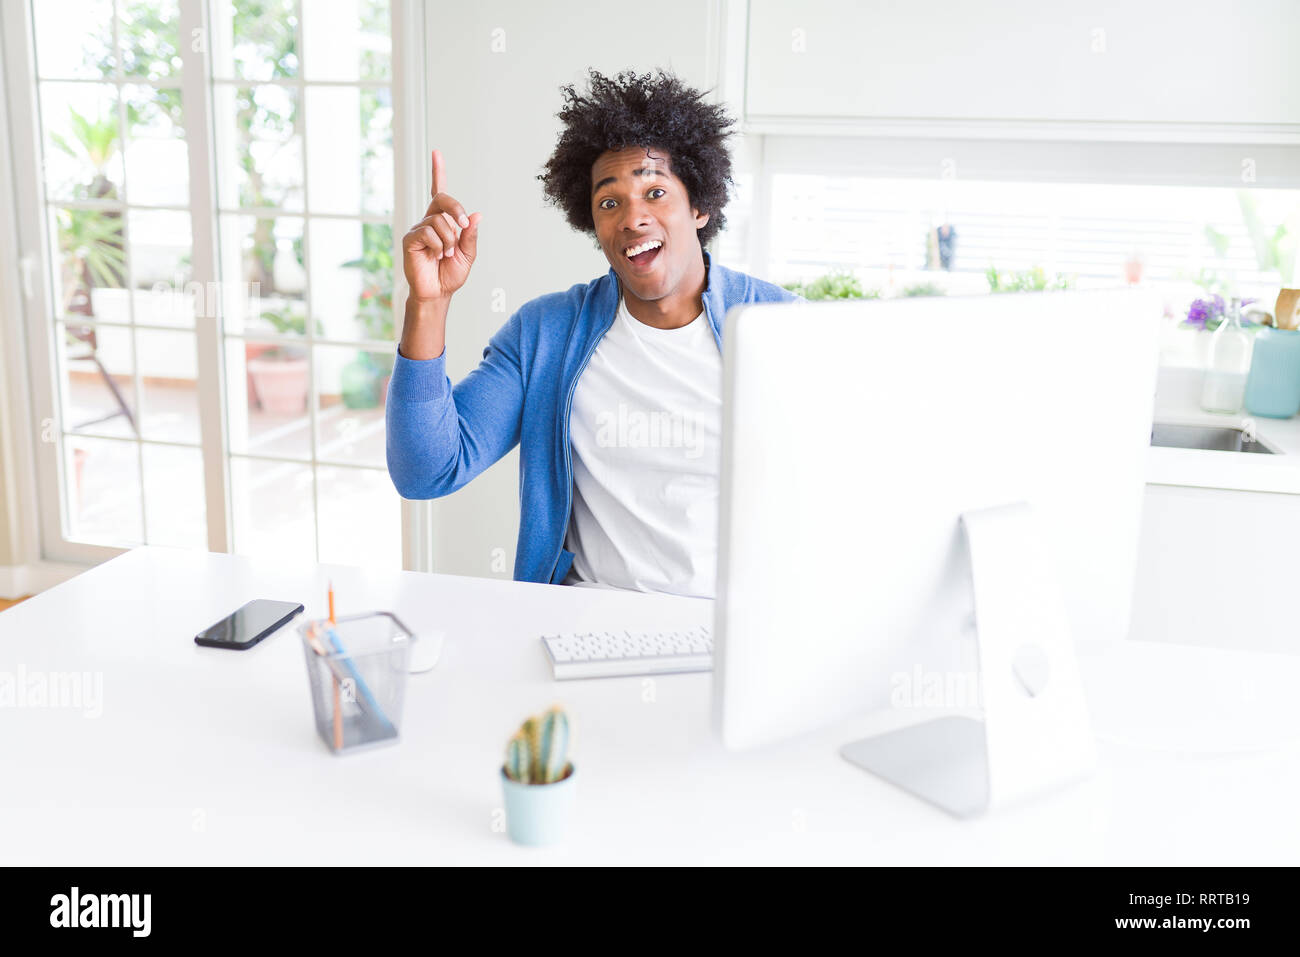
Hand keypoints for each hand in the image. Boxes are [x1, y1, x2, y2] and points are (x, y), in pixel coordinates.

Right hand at [402, 149, 480, 301]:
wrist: (437, 293)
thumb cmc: (450, 273)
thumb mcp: (468, 254)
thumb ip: (470, 235)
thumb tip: (476, 215)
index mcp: (443, 221)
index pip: (439, 192)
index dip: (438, 172)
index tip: (436, 153)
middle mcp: (429, 220)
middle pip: (442, 199)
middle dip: (457, 209)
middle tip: (464, 225)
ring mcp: (418, 229)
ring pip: (439, 220)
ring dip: (449, 240)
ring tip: (446, 255)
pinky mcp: (410, 239)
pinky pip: (428, 232)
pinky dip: (439, 246)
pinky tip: (437, 256)